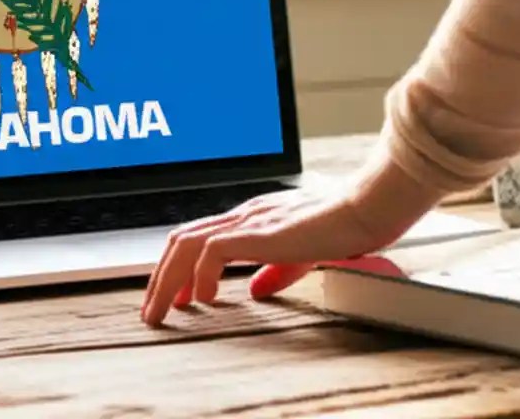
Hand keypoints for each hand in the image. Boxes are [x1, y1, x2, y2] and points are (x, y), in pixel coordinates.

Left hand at [140, 159, 440, 325]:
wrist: (365, 209)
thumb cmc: (342, 227)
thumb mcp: (301, 254)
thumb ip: (276, 270)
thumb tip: (255, 290)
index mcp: (252, 219)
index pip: (198, 238)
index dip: (178, 268)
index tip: (174, 297)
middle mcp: (243, 215)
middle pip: (181, 239)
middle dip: (160, 277)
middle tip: (154, 310)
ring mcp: (249, 220)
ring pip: (187, 243)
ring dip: (168, 280)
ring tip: (165, 311)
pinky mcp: (259, 231)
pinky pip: (212, 250)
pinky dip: (200, 274)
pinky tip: (205, 297)